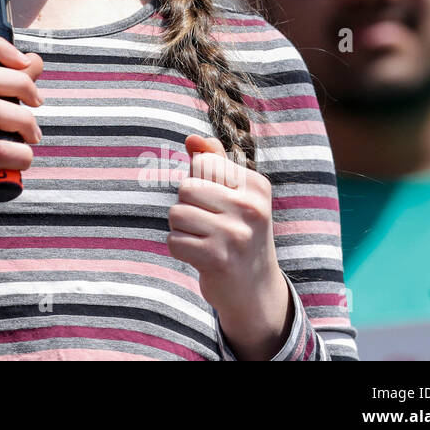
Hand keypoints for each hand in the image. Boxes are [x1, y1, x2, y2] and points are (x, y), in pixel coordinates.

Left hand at [167, 134, 291, 358]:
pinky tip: (201, 257)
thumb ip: (214, 161)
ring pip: (175, 213)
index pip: (202, 162)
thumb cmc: (238, 233)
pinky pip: (173, 240)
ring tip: (205, 240)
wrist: (255, 291)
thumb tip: (191, 139)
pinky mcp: (217, 259)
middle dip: (187, 205)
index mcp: (256, 186)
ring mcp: (235, 234)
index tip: (218, 204)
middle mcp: (250, 208)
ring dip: (181, 228)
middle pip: (185, 186)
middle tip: (208, 225)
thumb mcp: (236, 195)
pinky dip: (180, 249)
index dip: (199, 182)